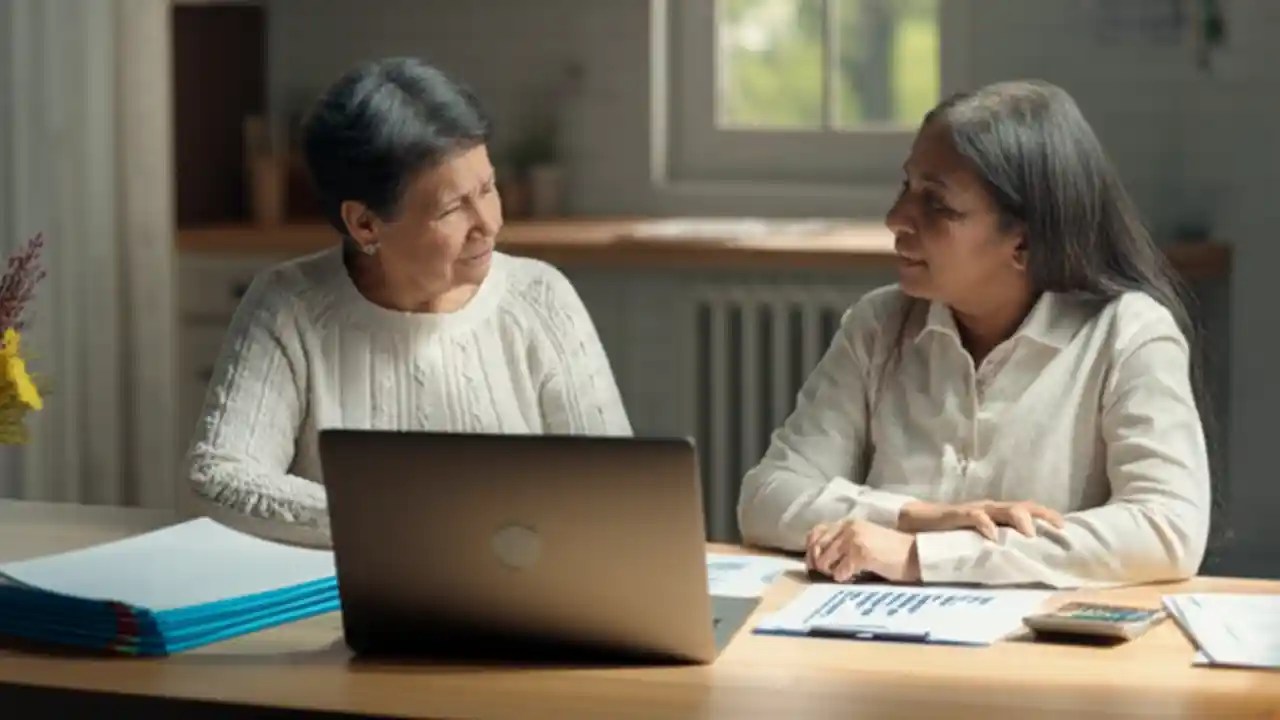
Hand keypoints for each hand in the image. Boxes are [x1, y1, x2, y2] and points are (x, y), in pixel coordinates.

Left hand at [804, 519, 919, 583]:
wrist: (916, 555)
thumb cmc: (892, 551)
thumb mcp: (864, 539)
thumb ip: (844, 542)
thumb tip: (819, 558)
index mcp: (848, 523)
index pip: (816, 532)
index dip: (810, 549)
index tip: (812, 563)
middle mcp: (849, 528)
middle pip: (817, 547)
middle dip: (817, 564)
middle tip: (825, 575)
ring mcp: (854, 540)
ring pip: (825, 560)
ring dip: (830, 572)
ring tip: (842, 576)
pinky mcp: (861, 554)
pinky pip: (839, 571)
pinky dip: (842, 578)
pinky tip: (852, 579)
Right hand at [897, 500, 1065, 540]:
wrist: (916, 523)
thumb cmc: (949, 535)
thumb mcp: (979, 542)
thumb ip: (997, 549)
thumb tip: (1022, 567)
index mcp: (997, 515)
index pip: (1027, 510)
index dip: (1047, 516)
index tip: (1065, 528)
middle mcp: (989, 509)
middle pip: (1022, 506)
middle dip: (1041, 515)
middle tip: (1057, 528)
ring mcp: (974, 510)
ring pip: (1003, 508)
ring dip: (1019, 518)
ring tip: (1030, 533)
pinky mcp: (956, 515)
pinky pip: (974, 517)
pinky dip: (986, 525)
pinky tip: (993, 536)